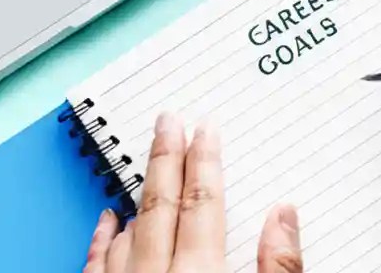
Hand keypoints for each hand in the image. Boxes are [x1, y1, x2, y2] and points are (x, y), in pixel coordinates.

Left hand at [84, 113, 304, 272]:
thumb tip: (285, 215)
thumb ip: (280, 267)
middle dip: (166, 159)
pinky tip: (107, 221)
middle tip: (168, 122)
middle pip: (161, 206)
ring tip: (150, 165)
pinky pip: (95, 266)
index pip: (202, 203)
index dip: (204, 162)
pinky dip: (102, 239)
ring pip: (128, 232)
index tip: (205, 129)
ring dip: (140, 197)